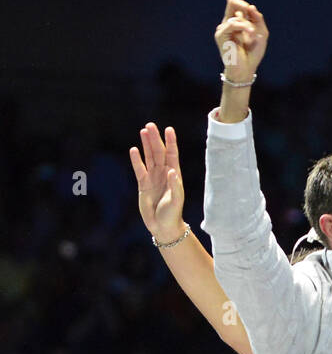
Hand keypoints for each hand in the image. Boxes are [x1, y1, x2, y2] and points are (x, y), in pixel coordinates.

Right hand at [129, 123, 184, 241]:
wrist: (163, 227)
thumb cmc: (172, 214)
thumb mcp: (176, 200)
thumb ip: (174, 185)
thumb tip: (171, 171)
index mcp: (174, 176)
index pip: (172, 155)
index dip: (171, 142)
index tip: (169, 129)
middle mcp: (163, 174)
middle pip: (159, 152)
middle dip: (155, 139)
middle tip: (150, 125)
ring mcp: (153, 178)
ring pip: (149, 157)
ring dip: (146, 145)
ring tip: (143, 131)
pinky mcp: (143, 184)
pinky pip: (139, 169)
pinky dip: (136, 160)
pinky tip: (133, 149)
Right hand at [215, 0, 268, 82]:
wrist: (245, 70)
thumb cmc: (253, 54)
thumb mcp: (262, 34)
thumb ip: (258, 19)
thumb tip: (251, 7)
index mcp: (238, 20)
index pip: (233, 1)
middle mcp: (229, 22)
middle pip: (233, 1)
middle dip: (243, 4)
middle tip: (250, 14)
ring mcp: (223, 28)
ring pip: (235, 12)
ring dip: (248, 23)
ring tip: (253, 36)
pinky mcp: (220, 35)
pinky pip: (233, 23)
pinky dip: (244, 27)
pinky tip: (250, 35)